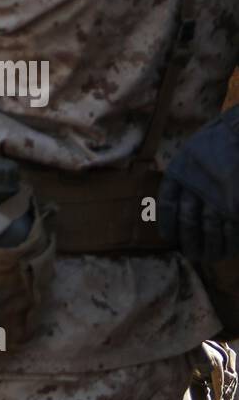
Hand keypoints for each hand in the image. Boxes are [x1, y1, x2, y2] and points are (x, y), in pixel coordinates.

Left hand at [159, 109, 238, 262]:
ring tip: (211, 257)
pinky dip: (232, 242)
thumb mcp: (191, 154)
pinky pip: (233, 229)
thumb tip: (177, 210)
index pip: (168, 204)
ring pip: (212, 229)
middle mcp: (197, 186)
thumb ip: (182, 178)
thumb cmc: (216, 143)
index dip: (168, 224)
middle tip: (193, 255)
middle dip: (191, 242)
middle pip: (189, 222)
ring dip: (211, 247)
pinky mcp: (236, 205)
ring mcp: (219, 196)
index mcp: (180, 172)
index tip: (169, 238)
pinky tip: (230, 250)